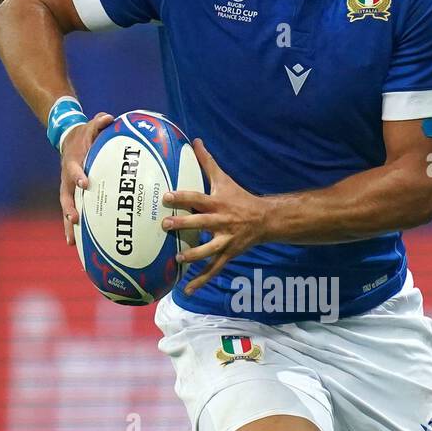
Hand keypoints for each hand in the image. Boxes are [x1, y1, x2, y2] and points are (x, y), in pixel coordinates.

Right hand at [59, 113, 113, 243]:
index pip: (74, 170)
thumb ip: (99, 123)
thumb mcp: (90, 126)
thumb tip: (108, 117)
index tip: (85, 183)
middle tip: (74, 221)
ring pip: (67, 209)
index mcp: (73, 163)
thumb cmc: (84, 135)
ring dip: (68, 226)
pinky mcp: (72, 197)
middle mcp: (67, 179)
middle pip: (66, 196)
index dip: (78, 176)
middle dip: (69, 209)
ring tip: (71, 243)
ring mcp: (68, 189)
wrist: (68, 139)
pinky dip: (73, 228)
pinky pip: (73, 213)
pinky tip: (77, 245)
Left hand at [161, 140, 267, 293]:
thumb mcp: (225, 179)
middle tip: (166, 225)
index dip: (183, 197)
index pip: (198, 199)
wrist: (265, 220)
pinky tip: (187, 290)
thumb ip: (207, 162)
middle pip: (202, 223)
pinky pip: (213, 269)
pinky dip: (200, 280)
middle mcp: (222, 222)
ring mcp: (225, 240)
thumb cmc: (240, 198)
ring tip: (178, 258)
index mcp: (218, 203)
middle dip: (184, 225)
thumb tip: (195, 140)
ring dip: (194, 255)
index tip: (166, 197)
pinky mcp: (228, 255)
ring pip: (209, 250)